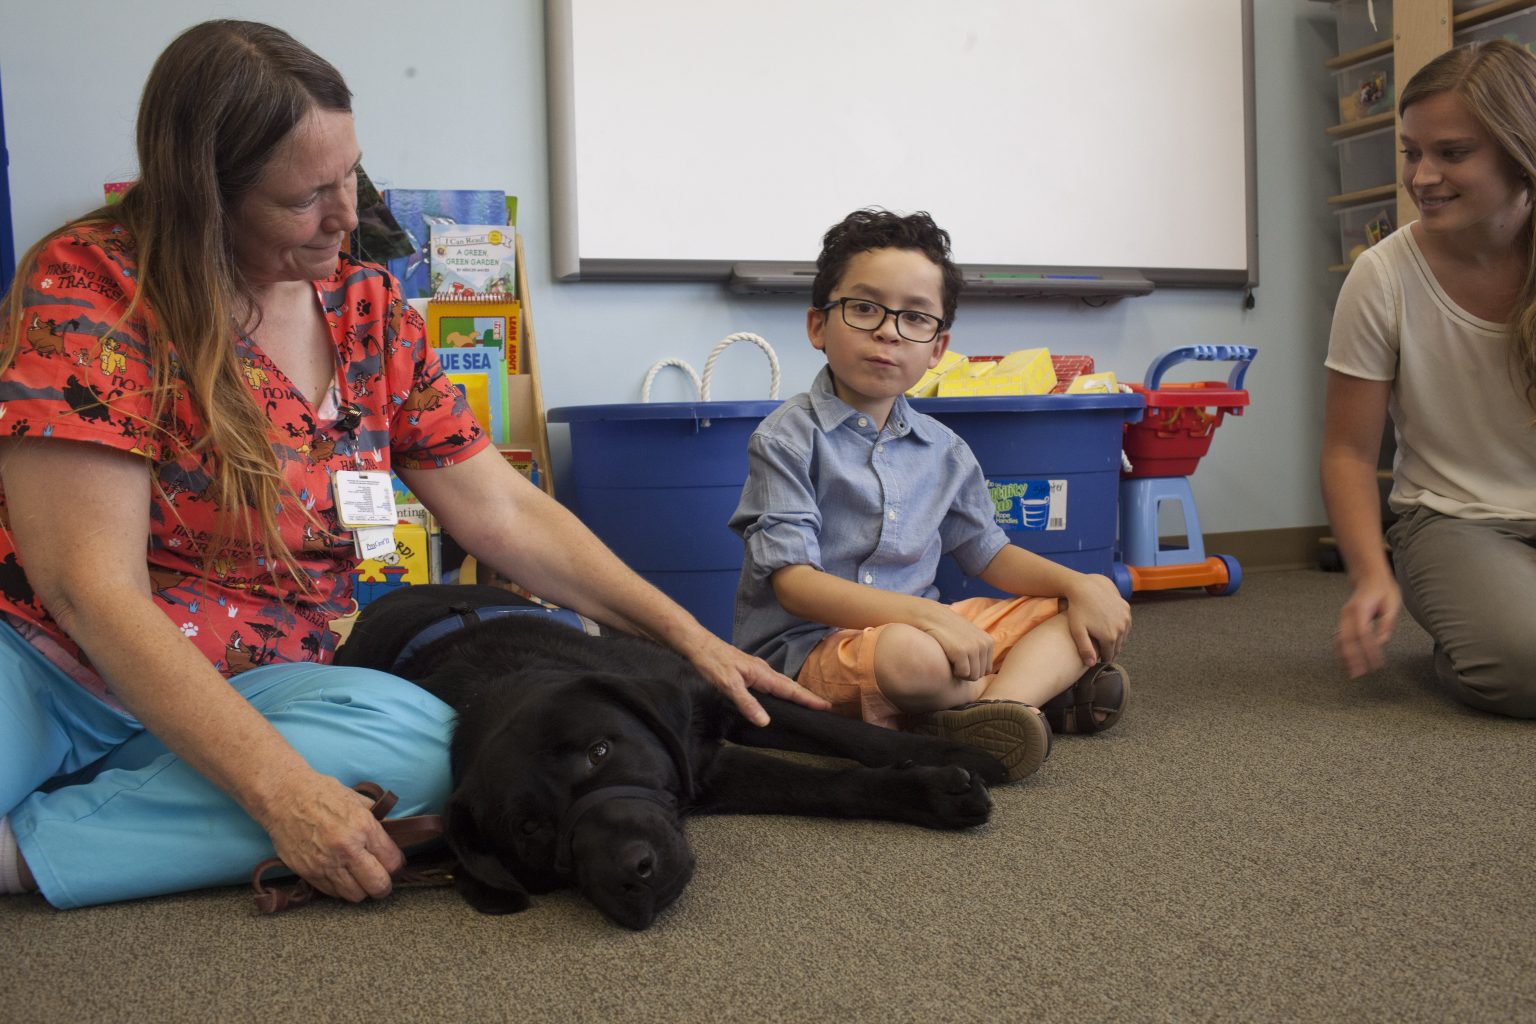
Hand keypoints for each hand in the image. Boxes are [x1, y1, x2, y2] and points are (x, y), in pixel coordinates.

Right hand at [257, 771, 403, 902]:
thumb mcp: (357, 800)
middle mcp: (346, 849)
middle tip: (382, 878)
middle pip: (378, 885)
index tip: (394, 863)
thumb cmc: (321, 793)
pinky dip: (340, 888)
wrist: (283, 796)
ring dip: (362, 889)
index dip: (397, 864)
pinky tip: (341, 876)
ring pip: (355, 895)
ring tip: (360, 878)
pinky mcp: (308, 873)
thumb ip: (376, 821)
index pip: (392, 861)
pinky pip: (332, 892)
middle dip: (384, 884)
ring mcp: (326, 864)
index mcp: (363, 828)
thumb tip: (392, 835)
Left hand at [683, 633, 830, 725]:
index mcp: (762, 674)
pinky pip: (771, 683)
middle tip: (823, 708)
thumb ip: (747, 703)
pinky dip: (782, 690)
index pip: (790, 690)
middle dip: (807, 697)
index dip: (808, 699)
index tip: (826, 707)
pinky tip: (778, 696)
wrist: (698, 644)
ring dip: (795, 694)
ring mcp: (756, 670)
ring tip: (807, 704)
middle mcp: (763, 670)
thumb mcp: (728, 685)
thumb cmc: (712, 662)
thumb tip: (765, 721)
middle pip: (790, 686)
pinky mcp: (749, 671)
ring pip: (781, 684)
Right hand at [920, 606, 994, 681]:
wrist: (930, 616)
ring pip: (972, 676)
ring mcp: (974, 647)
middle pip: (979, 674)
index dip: (971, 669)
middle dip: (966, 672)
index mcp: (988, 642)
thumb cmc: (947, 630)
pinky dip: (954, 671)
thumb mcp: (969, 637)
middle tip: (953, 661)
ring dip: (960, 673)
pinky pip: (963, 673)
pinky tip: (947, 659)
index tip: (960, 661)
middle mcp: (984, 644)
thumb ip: (978, 650)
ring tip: (950, 660)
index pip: (986, 670)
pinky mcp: (961, 650)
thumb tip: (983, 672)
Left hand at [1062, 573, 1131, 666]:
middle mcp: (1121, 628)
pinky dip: (1120, 628)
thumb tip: (1091, 665)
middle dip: (1110, 650)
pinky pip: (1125, 624)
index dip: (1103, 659)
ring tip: (1106, 641)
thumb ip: (1085, 648)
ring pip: (1123, 636)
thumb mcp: (1077, 630)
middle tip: (1102, 652)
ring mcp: (1126, 618)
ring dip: (1116, 639)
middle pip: (1118, 647)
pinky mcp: (1126, 608)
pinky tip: (1111, 628)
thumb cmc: (1078, 609)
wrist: (1085, 587)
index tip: (1098, 661)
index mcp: (1110, 637)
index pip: (1109, 655)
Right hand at [1335, 576, 1399, 677]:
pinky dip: (1340, 650)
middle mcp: (1348, 614)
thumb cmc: (1383, 590)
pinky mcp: (1343, 620)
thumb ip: (1387, 623)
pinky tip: (1344, 661)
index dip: (1369, 651)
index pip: (1363, 634)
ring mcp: (1343, 617)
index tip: (1376, 664)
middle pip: (1347, 640)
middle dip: (1353, 659)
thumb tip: (1382, 641)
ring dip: (1344, 657)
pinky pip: (1339, 637)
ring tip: (1350, 672)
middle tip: (1358, 674)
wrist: (1369, 576)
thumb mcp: (1392, 604)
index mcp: (1360, 609)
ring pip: (1340, 640)